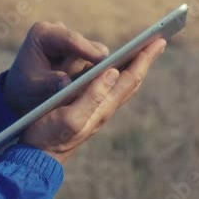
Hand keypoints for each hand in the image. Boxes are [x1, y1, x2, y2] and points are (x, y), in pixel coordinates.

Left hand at [3, 21, 110, 115]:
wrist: (22, 94)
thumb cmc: (24, 90)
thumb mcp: (33, 88)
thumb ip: (49, 84)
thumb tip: (66, 82)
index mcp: (43, 33)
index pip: (70, 40)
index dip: (88, 51)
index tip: (104, 63)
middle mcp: (59, 31)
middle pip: (87, 45)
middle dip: (99, 62)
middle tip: (114, 77)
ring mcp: (71, 41)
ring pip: (96, 53)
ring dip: (99, 70)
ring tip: (110, 85)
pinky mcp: (81, 51)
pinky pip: (97, 61)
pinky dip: (99, 73)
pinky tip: (108, 85)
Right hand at [21, 38, 166, 164]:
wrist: (38, 157)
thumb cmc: (50, 136)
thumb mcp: (70, 117)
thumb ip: (92, 96)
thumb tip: (113, 72)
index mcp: (103, 106)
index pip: (130, 78)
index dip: (144, 59)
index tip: (159, 41)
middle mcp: (106, 108)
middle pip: (132, 80)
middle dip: (145, 59)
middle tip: (159, 41)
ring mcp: (99, 111)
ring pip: (124, 85)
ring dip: (135, 67)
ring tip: (143, 52)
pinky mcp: (90, 111)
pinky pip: (112, 90)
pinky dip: (120, 75)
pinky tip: (117, 70)